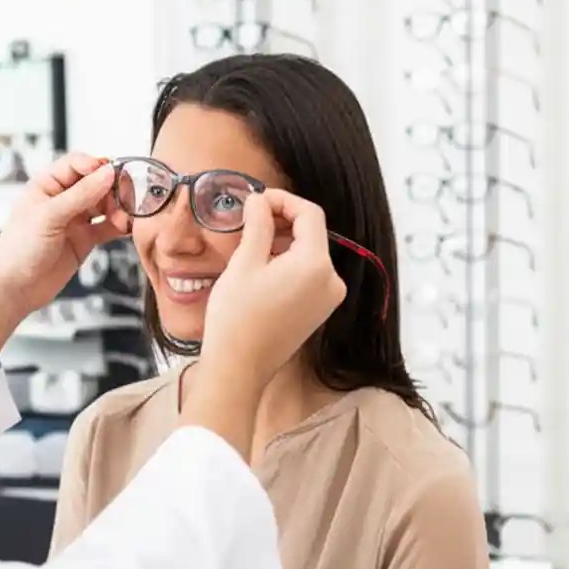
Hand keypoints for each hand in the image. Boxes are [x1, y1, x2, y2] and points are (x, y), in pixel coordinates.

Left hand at [0, 153, 129, 349]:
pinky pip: (107, 227)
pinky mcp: (84, 240)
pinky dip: (119, 226)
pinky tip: (126, 226)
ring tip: (124, 216)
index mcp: (47, 185)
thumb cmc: (17, 249)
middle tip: (127, 195)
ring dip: (118, 208)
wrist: (13, 289)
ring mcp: (74, 220)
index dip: (96, 166)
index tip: (113, 173)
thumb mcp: (49, 215)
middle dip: (112, 188)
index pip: (77, 164)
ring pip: (104, 205)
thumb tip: (106, 173)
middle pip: (95, 183)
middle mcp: (62, 200)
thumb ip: (80, 194)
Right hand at [201, 189, 346, 389]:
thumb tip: (260, 200)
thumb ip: (257, 224)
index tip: (257, 200)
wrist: (238, 368)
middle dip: (281, 220)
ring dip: (282, 241)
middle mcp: (331, 280)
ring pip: (308, 254)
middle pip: (311, 233)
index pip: (309, 214)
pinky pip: (308, 275)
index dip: (283, 200)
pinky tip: (260, 267)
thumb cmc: (237, 317)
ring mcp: (328, 299)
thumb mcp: (244, 262)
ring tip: (250, 244)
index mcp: (316, 264)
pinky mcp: (318, 311)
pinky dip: (287, 263)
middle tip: (249, 219)